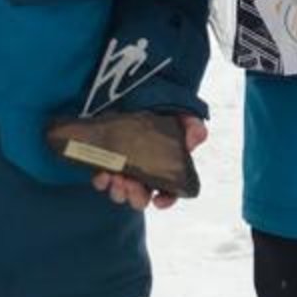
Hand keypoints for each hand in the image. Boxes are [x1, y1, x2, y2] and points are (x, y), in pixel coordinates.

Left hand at [93, 115, 207, 210]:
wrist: (141, 96)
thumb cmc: (166, 114)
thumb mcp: (184, 118)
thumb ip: (194, 129)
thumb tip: (193, 142)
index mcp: (166, 171)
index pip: (169, 194)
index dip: (166, 200)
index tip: (158, 200)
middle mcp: (145, 175)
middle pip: (140, 198)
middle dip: (135, 196)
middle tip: (131, 185)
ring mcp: (125, 170)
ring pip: (120, 193)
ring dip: (118, 191)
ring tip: (116, 178)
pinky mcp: (107, 162)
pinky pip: (102, 180)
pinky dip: (101, 181)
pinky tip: (103, 173)